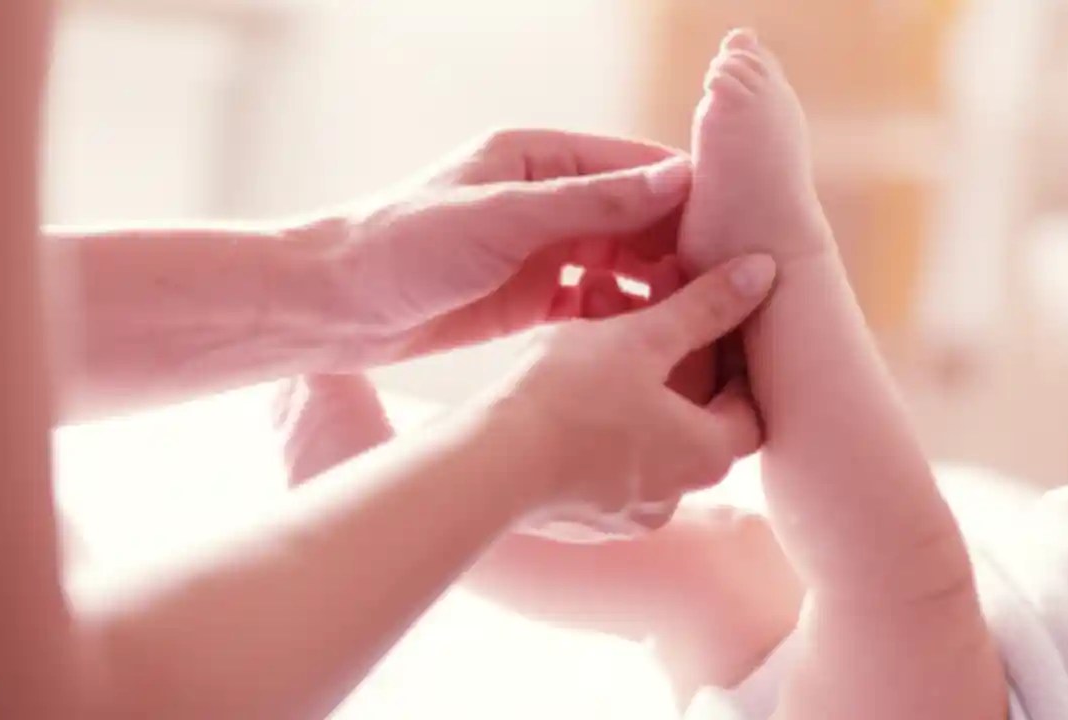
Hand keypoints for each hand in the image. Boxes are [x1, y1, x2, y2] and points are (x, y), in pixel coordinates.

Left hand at [324, 129, 690, 366]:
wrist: (332, 307)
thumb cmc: (403, 246)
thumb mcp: (502, 217)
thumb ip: (589, 201)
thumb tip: (675, 181)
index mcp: (537, 159)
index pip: (633, 168)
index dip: (686, 197)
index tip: (735, 231)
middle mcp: (543, 201)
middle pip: (634, 220)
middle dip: (676, 251)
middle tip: (725, 291)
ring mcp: (536, 252)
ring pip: (617, 267)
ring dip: (651, 291)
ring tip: (692, 325)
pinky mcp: (526, 301)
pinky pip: (589, 307)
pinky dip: (614, 322)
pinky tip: (639, 344)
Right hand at [493, 254, 777, 540]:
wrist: (486, 465)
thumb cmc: (571, 398)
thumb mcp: (644, 338)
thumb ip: (706, 307)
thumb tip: (764, 272)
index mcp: (705, 455)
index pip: (748, 407)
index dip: (735, 358)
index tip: (714, 319)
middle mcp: (673, 493)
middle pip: (688, 412)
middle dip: (669, 348)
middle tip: (645, 296)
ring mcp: (620, 509)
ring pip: (639, 426)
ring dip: (627, 371)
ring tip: (592, 313)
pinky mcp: (575, 511)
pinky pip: (599, 450)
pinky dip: (594, 407)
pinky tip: (563, 366)